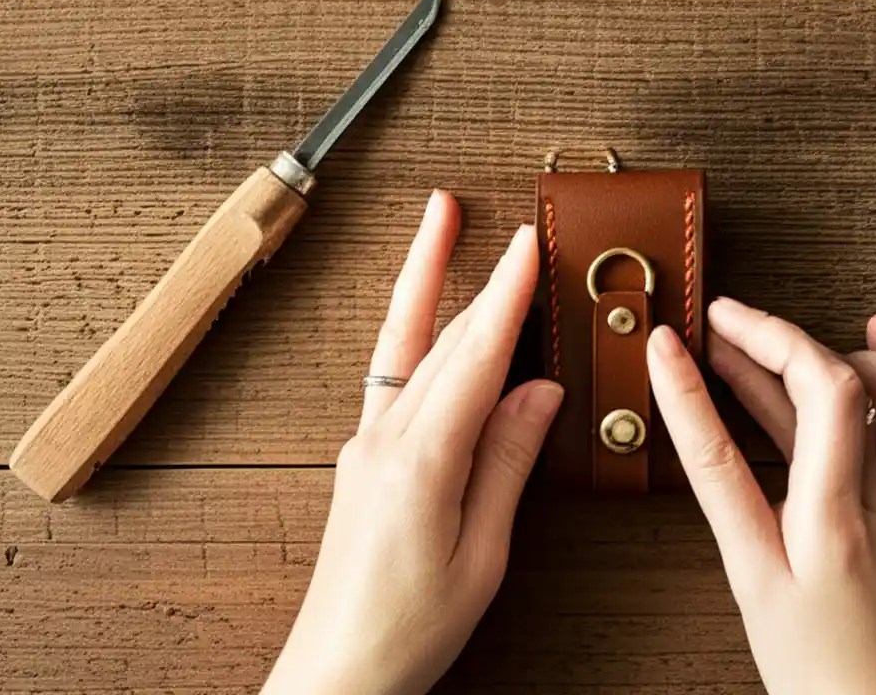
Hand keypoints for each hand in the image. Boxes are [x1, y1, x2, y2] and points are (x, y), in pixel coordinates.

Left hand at [262, 191, 562, 694]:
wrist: (336, 673)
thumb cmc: (408, 628)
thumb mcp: (481, 552)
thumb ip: (507, 463)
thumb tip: (539, 396)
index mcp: (420, 460)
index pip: (475, 355)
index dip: (506, 294)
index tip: (529, 244)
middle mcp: (382, 440)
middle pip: (438, 339)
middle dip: (472, 272)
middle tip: (504, 226)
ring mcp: (366, 447)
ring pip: (406, 347)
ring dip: (427, 285)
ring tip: (438, 230)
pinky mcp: (363, 462)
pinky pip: (396, 381)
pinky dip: (422, 340)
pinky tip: (438, 328)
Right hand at [647, 298, 875, 694]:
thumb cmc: (831, 686)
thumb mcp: (760, 601)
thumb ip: (739, 517)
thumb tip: (711, 450)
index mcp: (807, 555)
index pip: (730, 455)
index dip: (688, 393)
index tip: (662, 345)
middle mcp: (867, 521)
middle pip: (826, 395)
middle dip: (769, 337)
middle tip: (720, 318)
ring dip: (831, 344)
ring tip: (775, 329)